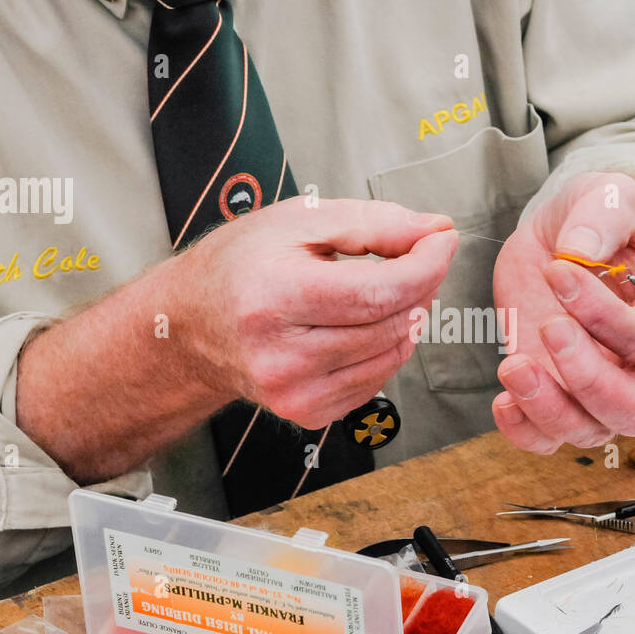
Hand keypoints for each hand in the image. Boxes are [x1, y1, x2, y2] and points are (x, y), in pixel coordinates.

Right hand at [184, 197, 457, 428]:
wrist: (192, 325)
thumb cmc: (240, 266)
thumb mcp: (298, 221)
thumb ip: (373, 223)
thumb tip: (435, 229)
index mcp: (274, 298)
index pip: (379, 293)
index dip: (426, 265)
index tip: (442, 240)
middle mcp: (281, 356)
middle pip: (392, 324)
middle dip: (420, 285)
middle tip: (416, 257)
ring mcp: (295, 393)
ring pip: (393, 354)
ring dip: (408, 316)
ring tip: (385, 286)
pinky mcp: (308, 413)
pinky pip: (378, 380)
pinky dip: (386, 346)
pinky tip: (363, 323)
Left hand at [491, 172, 634, 452]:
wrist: (562, 237)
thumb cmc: (602, 219)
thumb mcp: (608, 199)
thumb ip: (600, 219)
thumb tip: (580, 250)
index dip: (606, 316)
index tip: (561, 273)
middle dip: (589, 379)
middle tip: (549, 328)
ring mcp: (600, 387)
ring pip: (592, 430)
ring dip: (549, 408)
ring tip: (514, 366)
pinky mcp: (559, 395)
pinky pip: (549, 438)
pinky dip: (524, 430)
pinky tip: (503, 400)